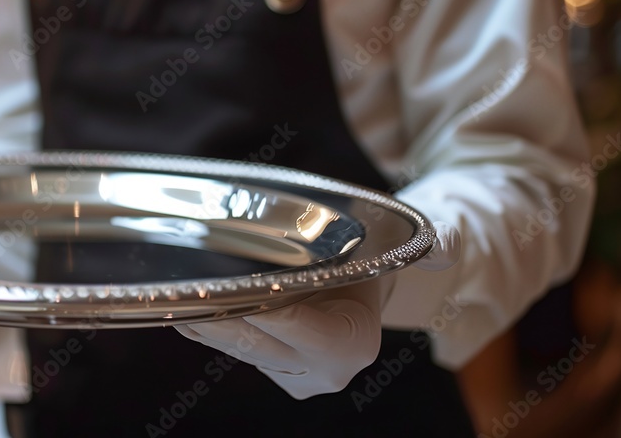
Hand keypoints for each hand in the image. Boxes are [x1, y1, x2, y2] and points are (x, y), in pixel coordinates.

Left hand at [175, 220, 461, 398]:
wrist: (366, 282)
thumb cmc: (376, 254)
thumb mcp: (396, 244)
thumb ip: (426, 245)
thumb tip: (443, 249)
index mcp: (355, 343)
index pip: (306, 328)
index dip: (272, 315)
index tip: (238, 299)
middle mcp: (325, 371)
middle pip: (263, 342)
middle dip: (221, 321)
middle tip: (188, 296)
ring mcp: (295, 376)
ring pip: (242, 347)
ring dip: (207, 324)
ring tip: (177, 298)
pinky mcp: (273, 372)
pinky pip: (237, 348)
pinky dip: (211, 326)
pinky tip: (185, 308)